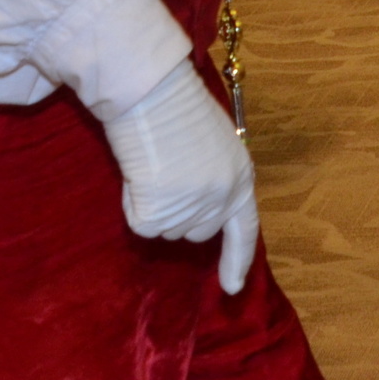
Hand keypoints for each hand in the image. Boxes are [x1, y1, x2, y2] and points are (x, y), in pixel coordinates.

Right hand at [101, 63, 258, 293]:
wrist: (155, 91)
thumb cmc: (180, 105)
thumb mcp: (215, 144)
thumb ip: (215, 176)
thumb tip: (200, 203)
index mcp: (241, 179)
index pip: (245, 230)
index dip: (237, 260)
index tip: (233, 288)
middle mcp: (222, 199)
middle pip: (196, 232)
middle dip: (180, 213)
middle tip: (166, 172)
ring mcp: (192, 210)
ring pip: (166, 229)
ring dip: (156, 204)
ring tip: (154, 164)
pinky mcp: (158, 214)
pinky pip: (140, 224)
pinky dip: (133, 203)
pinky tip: (139, 171)